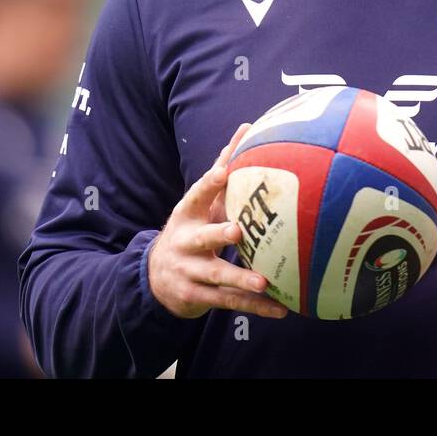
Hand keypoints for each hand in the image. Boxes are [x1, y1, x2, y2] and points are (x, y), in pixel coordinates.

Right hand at [147, 123, 288, 320]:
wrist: (156, 276)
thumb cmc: (191, 228)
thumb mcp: (199, 201)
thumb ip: (221, 168)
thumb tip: (247, 127)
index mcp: (186, 214)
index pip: (197, 195)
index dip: (209, 182)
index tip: (224, 170)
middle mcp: (185, 243)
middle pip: (202, 238)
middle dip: (219, 234)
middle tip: (238, 231)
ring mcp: (189, 272)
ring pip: (217, 276)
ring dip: (240, 279)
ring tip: (262, 282)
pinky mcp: (198, 297)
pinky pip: (229, 302)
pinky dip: (255, 307)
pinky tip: (280, 309)